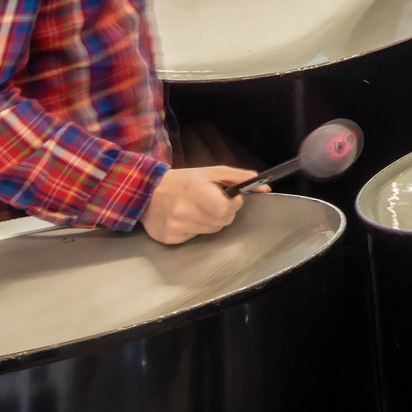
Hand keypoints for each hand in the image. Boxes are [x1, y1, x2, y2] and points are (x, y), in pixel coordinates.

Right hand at [142, 166, 256, 243]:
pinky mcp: (170, 238)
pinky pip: (196, 237)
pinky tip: (185, 219)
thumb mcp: (212, 173)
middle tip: (209, 202)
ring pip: (212, 231)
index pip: (228, 208)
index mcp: (196, 191)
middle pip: (223, 221)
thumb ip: (239, 178)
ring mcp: (176, 226)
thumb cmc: (184, 181)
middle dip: (222, 212)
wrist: (147, 192)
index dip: (232, 203)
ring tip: (196, 209)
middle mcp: (184, 210)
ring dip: (210, 221)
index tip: (225, 197)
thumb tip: (265, 188)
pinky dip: (195, 229)